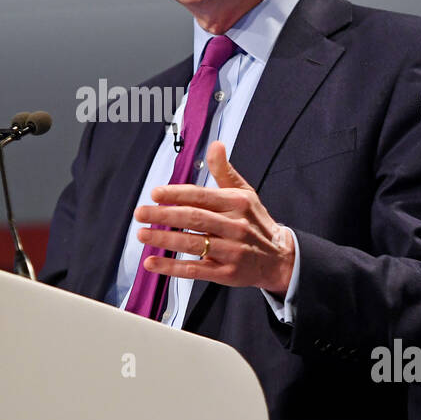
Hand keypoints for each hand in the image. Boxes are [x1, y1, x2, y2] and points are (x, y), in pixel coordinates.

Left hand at [133, 141, 294, 296]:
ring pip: (193, 244)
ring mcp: (231, 251)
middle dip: (165, 215)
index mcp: (237, 203)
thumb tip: (215, 145)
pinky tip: (152, 263)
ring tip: (143, 234)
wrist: (280, 258)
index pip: (202, 196)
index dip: (177, 194)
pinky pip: (195, 270)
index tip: (155, 193)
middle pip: (194, 219)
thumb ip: (224, 171)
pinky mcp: (226, 274)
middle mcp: (235, 227)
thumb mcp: (245, 193)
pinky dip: (171, 267)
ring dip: (165, 239)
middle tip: (140, 213)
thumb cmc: (255, 222)